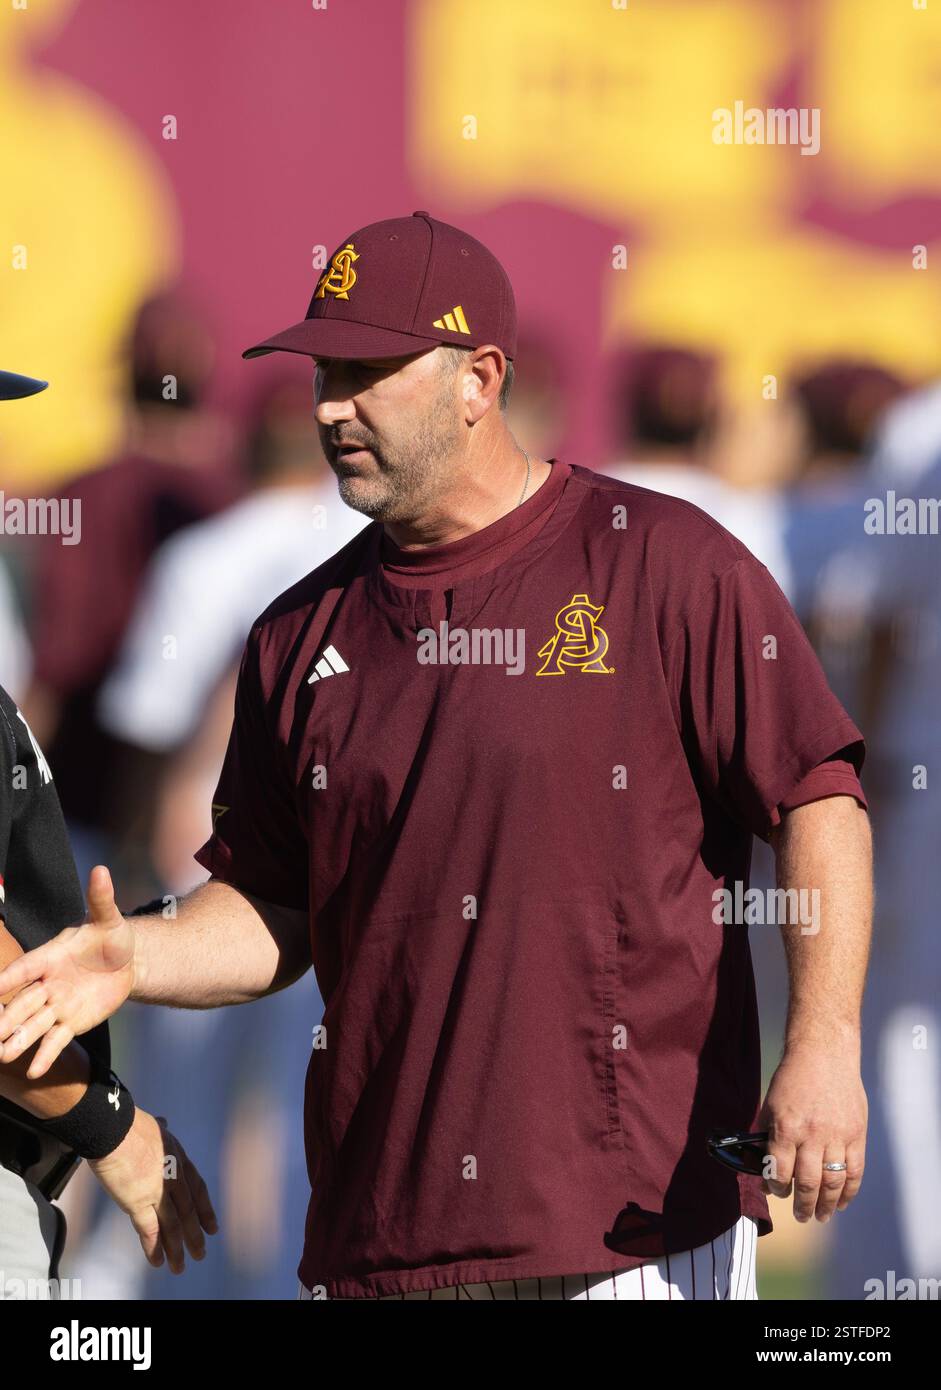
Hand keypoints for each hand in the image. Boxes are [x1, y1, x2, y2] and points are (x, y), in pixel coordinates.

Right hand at [0, 866, 134, 1076]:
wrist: (127, 962)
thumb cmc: (111, 936)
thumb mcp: (109, 918)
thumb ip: (101, 899)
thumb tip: (100, 870)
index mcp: (50, 956)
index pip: (24, 968)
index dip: (7, 979)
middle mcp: (47, 983)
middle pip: (21, 1002)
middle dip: (5, 1017)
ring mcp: (57, 1005)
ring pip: (34, 1024)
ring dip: (19, 1040)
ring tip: (4, 1056)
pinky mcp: (72, 1022)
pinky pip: (57, 1040)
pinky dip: (45, 1055)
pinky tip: (34, 1071)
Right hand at [88, 1109, 217, 1272]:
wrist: (113, 1127)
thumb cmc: (127, 1124)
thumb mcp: (154, 1124)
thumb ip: (161, 1128)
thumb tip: (165, 1121)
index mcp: (178, 1157)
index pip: (198, 1188)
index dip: (205, 1210)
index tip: (212, 1228)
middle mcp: (173, 1176)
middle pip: (188, 1211)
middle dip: (194, 1235)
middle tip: (200, 1253)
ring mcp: (158, 1190)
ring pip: (173, 1226)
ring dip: (178, 1249)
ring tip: (180, 1267)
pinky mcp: (138, 1201)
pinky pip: (150, 1231)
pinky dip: (155, 1249)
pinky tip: (158, 1262)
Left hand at [757, 1038, 867, 1222]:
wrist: (824, 1054)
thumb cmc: (793, 1078)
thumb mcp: (770, 1103)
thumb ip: (766, 1134)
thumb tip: (760, 1163)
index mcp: (786, 1127)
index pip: (780, 1170)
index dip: (776, 1187)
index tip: (775, 1191)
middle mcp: (812, 1135)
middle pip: (807, 1183)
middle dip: (802, 1204)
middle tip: (801, 1216)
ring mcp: (837, 1136)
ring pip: (833, 1182)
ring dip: (827, 1205)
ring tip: (821, 1216)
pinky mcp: (856, 1134)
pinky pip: (855, 1170)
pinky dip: (849, 1191)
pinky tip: (842, 1202)